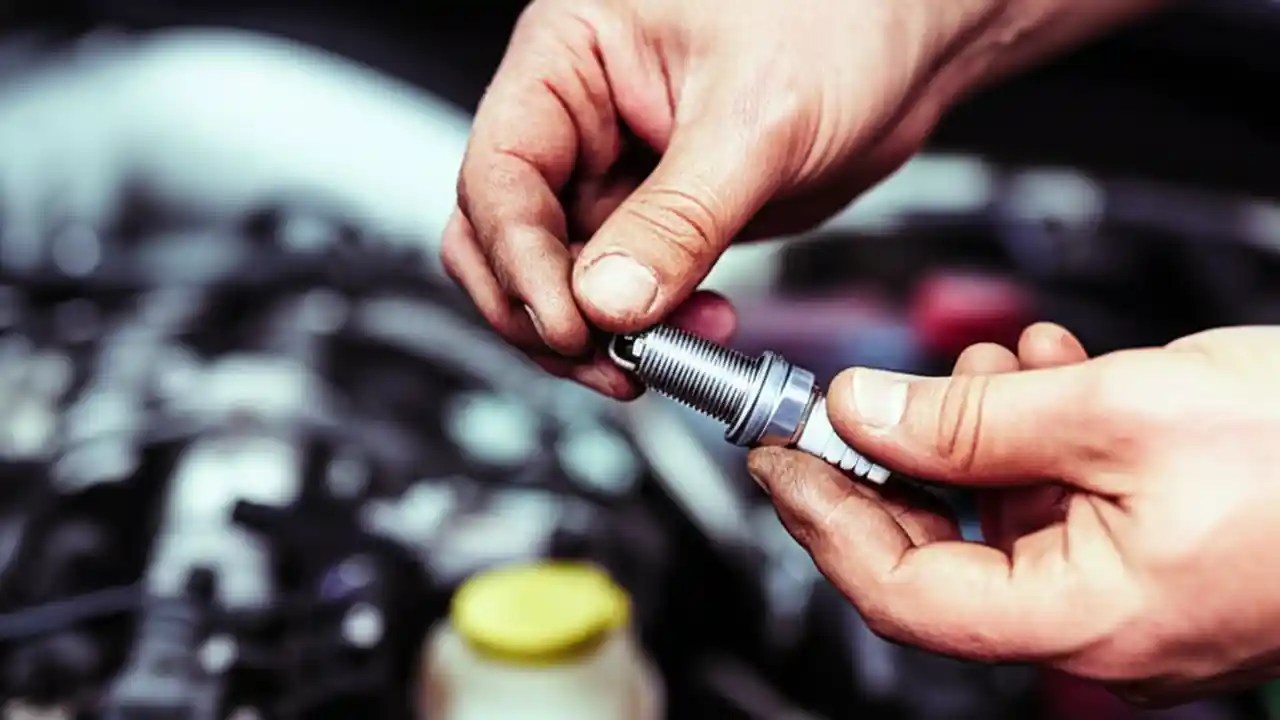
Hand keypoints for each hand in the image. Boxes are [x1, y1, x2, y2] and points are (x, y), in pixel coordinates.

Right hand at [443, 0, 1166, 396]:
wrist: (914, 41)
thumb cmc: (841, 18)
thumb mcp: (755, 120)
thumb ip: (678, 218)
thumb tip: (607, 300)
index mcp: (571, 56)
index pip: (499, 174)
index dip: (520, 261)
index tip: (567, 326)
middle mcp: (580, 116)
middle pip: (506, 235)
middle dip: (545, 309)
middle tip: (603, 360)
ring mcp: (617, 171)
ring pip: (562, 275)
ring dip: (600, 331)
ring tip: (664, 355)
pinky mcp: (660, 216)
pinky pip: (624, 289)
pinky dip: (648, 327)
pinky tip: (696, 332)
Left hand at [749, 323, 1279, 705]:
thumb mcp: (1118, 409)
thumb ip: (972, 419)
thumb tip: (863, 412)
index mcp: (1082, 621)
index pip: (898, 591)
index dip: (823, 516)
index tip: (780, 451)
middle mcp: (1099, 629)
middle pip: (937, 558)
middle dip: (897, 464)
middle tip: (866, 395)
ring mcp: (1127, 597)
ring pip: (996, 522)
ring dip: (972, 434)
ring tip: (996, 363)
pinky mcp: (1153, 555)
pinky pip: (1057, 507)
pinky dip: (1034, 439)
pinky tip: (1050, 375)